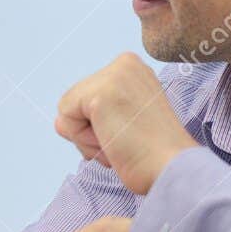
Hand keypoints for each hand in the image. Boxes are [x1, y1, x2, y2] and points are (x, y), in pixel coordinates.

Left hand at [56, 53, 197, 194]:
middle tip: (125, 139)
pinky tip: (112, 141)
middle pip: (75, 101)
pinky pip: (65, 119)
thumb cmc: (152, 153)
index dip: (99, 124)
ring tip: (120, 141)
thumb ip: (88, 116)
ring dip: (87, 138)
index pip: (88, 96)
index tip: (130, 132)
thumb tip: (58, 120)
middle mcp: (124, 64)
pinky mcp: (101, 94)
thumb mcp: (119, 123)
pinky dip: (83, 140)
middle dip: (91, 131)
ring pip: (67, 112)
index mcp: (132, 68)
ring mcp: (113, 76)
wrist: (172, 168)